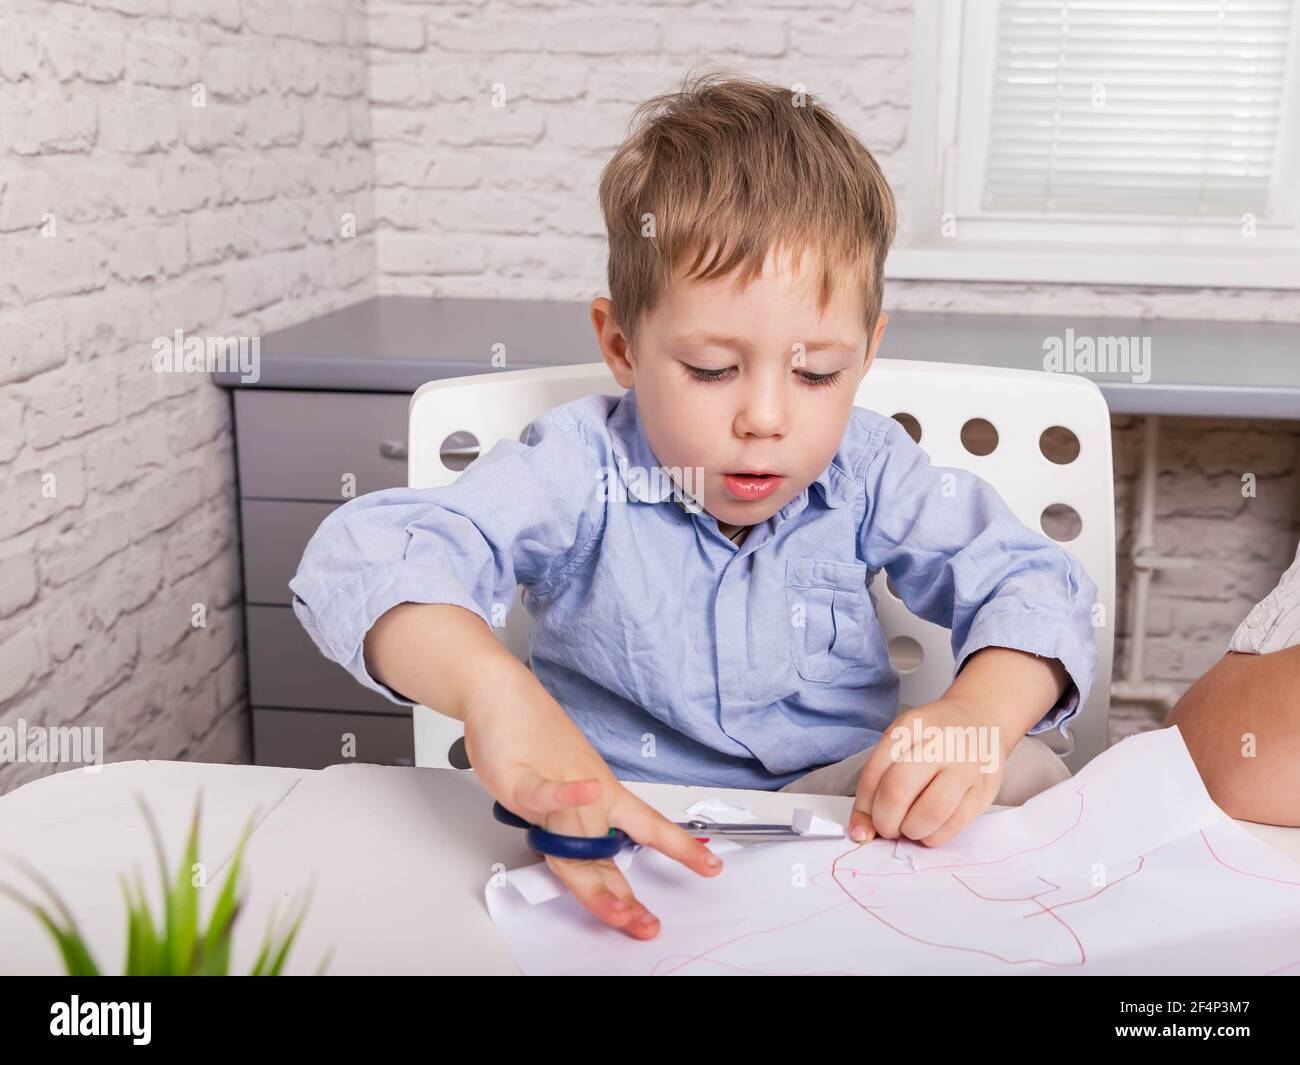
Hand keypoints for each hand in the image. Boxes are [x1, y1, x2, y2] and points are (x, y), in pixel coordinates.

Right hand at [464, 673, 722, 938]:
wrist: (502, 695)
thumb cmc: (531, 738)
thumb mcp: (566, 785)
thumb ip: (578, 823)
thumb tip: (593, 858)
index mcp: (602, 795)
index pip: (649, 828)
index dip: (681, 848)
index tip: (711, 866)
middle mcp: (586, 796)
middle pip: (605, 857)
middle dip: (623, 899)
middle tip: (645, 927)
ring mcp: (557, 787)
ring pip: (576, 844)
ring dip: (597, 879)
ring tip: (619, 908)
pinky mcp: (521, 779)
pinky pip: (544, 793)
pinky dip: (565, 795)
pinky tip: (585, 793)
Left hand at [849, 698, 1007, 847]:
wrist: (981, 720)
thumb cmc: (933, 736)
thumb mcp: (900, 742)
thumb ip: (877, 780)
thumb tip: (862, 832)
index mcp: (911, 726)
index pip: (874, 773)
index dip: (864, 807)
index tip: (863, 824)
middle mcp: (940, 743)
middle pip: (898, 790)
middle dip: (884, 821)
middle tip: (886, 827)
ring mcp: (966, 766)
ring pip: (930, 812)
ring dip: (911, 831)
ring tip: (908, 828)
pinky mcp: (984, 790)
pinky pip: (954, 824)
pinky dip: (934, 836)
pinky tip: (929, 829)